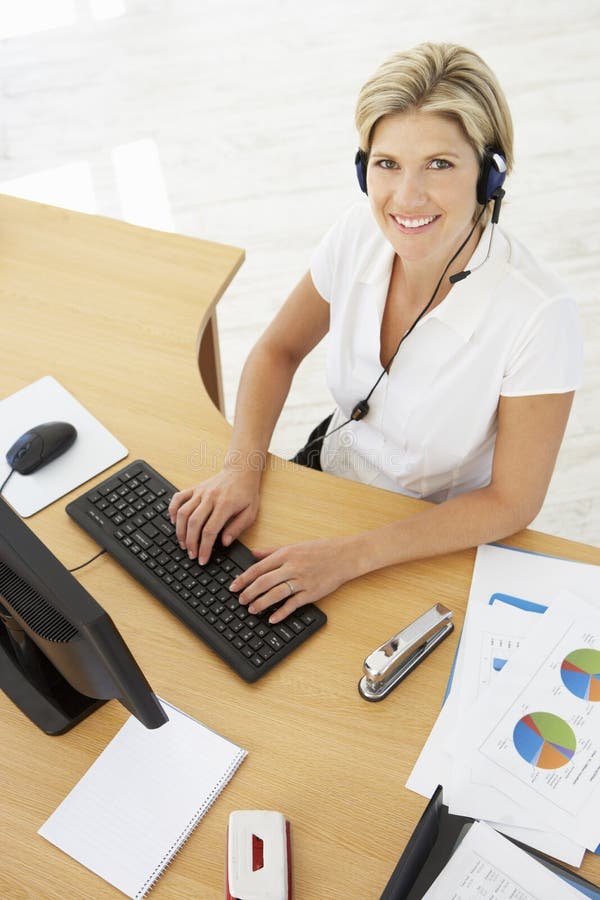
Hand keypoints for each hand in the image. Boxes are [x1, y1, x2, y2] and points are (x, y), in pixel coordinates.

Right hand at [168, 468, 260, 563]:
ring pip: (183, 512)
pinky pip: (178, 498)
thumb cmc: (246, 493)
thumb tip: (224, 542)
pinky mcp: (194, 488)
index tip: (202, 559)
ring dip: (180, 531)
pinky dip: (172, 510)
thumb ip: (237, 528)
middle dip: (190, 543)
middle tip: (191, 555)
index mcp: (225, 505)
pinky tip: (174, 522)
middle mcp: (210, 498)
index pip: (210, 530)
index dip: (204, 548)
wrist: (241, 471)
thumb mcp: (250, 513)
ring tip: (183, 544)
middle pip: (194, 523)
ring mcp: (200, 492)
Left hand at [230, 537, 356, 622]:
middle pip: (264, 582)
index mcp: (286, 554)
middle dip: (249, 592)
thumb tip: (253, 553)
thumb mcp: (294, 546)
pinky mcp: (311, 592)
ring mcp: (302, 580)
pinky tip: (272, 618)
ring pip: (276, 593)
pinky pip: (293, 604)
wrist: (345, 556)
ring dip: (261, 603)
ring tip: (252, 609)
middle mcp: (292, 567)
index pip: (259, 568)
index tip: (234, 586)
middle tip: (240, 600)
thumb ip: (272, 551)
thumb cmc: (320, 550)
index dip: (244, 578)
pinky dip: (281, 612)